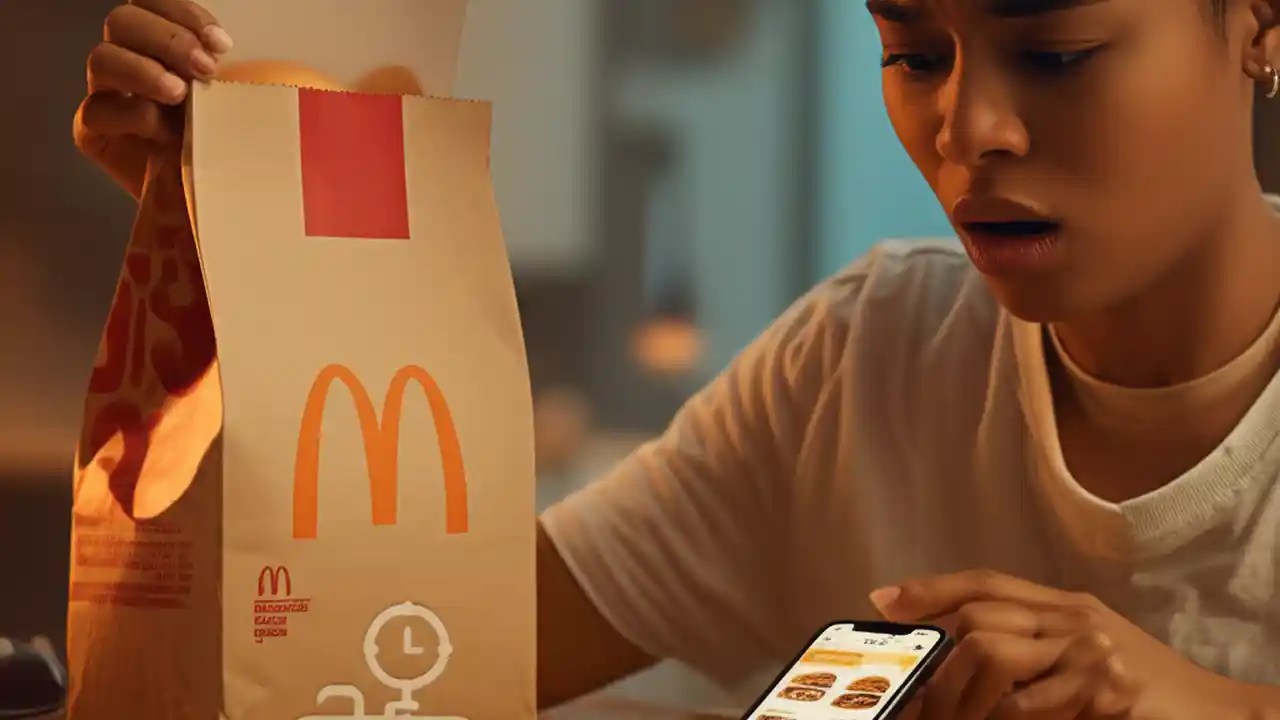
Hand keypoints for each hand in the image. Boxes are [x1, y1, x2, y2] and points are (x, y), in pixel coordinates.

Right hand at [75, 0, 233, 197]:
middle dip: (168, 39)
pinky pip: (96, 111)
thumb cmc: (228, 149)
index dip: (184, 14)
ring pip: (102, 58)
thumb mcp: (241, 109)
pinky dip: (131, 114)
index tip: (223, 44)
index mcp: (162, 45)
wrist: (208, 203)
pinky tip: (162, 131)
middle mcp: (130, 61)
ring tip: (179, 94)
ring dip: (143, 70)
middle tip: (205, 69)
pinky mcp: (95, 131)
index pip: (155, 3)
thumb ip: (246, 79)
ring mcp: (109, 94)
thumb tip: (302, 69)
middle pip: (124, 21)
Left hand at [871, 570, 1248, 719]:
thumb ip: (1031, 648)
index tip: (882, 601)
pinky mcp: (1104, 691)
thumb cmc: (1145, 691)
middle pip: (977, 618)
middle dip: (934, 659)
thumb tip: (956, 659)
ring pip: (990, 655)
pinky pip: (1026, 706)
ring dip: (957, 697)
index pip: (987, 583)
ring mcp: (1090, 652)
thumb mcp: (1085, 655)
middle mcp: (1074, 618)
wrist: (1219, 715)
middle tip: (912, 697)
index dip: (931, 588)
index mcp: (1066, 605)